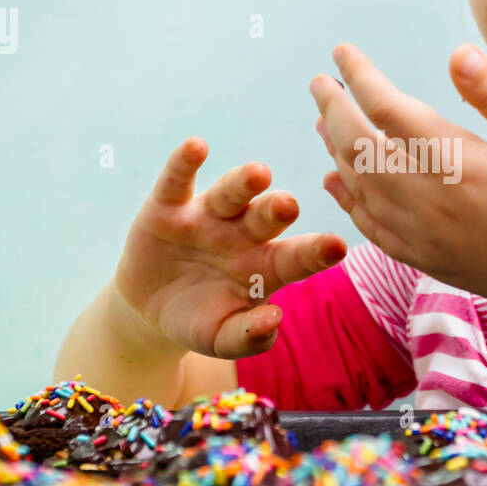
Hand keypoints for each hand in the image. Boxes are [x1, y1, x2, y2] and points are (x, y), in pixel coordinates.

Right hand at [113, 138, 346, 358]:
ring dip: (243, 182)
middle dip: (277, 209)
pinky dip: (184, 163)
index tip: (338, 246)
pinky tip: (196, 147)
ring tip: (258, 173)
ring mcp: (207, 217)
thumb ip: (247, 336)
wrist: (148, 309)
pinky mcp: (168, 207)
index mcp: (266, 266)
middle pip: (266, 217)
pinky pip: (177, 181)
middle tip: (288, 205)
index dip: (317, 251)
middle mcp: (243, 234)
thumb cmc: (199, 320)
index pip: (297, 257)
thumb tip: (273, 319)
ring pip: (230, 194)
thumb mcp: (220, 338)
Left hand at [308, 42, 486, 321]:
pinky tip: (337, 179)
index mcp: (458, 162)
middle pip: (358, 146)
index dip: (359, 77)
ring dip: (335, 149)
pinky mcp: (422, 259)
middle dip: (333, 109)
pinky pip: (368, 226)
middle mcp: (429, 200)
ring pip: (358, 185)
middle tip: (319, 83)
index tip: (342, 53)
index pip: (387, 108)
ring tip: (324, 121)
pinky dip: (347, 198)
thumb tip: (456, 54)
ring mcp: (421, 234)